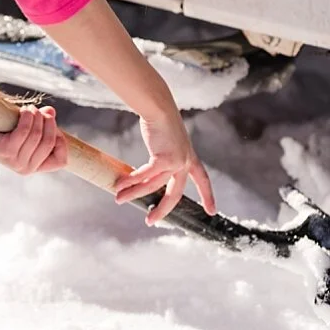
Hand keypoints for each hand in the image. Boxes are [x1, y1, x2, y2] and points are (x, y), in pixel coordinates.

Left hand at [0, 105, 68, 175]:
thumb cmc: (1, 128)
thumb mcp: (26, 127)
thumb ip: (42, 123)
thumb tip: (51, 111)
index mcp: (34, 167)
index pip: (61, 161)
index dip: (61, 141)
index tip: (52, 125)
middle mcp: (27, 169)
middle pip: (49, 143)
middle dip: (48, 122)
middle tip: (40, 111)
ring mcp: (16, 162)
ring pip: (38, 136)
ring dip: (36, 117)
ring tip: (29, 108)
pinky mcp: (6, 151)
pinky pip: (24, 132)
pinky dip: (27, 118)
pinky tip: (23, 110)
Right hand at [114, 108, 215, 224]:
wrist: (159, 108)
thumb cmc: (161, 119)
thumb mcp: (167, 140)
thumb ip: (163, 153)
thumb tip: (150, 163)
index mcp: (191, 158)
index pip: (203, 180)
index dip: (207, 196)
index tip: (211, 211)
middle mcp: (185, 163)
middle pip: (175, 193)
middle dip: (162, 209)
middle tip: (151, 221)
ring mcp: (175, 162)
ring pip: (153, 185)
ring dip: (134, 193)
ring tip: (119, 199)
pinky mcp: (163, 159)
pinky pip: (144, 175)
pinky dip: (131, 180)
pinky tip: (120, 184)